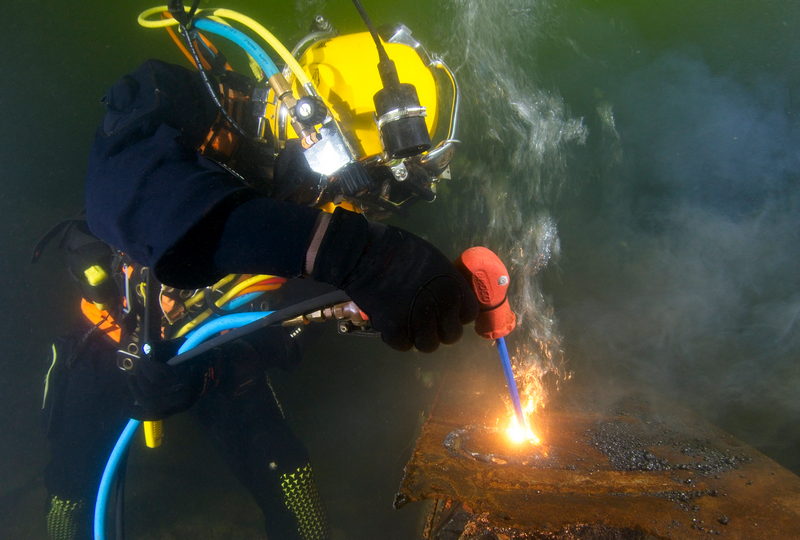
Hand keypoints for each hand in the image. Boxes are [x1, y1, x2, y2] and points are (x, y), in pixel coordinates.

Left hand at [127, 352, 228, 420]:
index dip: (146, 364)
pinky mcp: (172, 411)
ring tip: (132, 378)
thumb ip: (164, 348)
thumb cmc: (198, 357)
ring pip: (147, 402)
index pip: (157, 375)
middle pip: (150, 389)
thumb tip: (145, 349)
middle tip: (140, 365)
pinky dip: (136, 413)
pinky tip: (127, 408)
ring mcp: (176, 407)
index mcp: (187, 379)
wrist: (214, 373)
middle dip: (140, 375)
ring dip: (135, 389)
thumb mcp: (184, 347)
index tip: (145, 355)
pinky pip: (150, 415)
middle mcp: (181, 397)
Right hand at [310, 208, 478, 351]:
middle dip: (440, 331)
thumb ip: (445, 283)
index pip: (469, 315)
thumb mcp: (434, 261)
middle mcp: (441, 307)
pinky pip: (403, 345)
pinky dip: (397, 338)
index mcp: (453, 287)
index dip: (456, 315)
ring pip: (428, 346)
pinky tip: (391, 323)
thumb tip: (448, 299)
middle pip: (451, 335)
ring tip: (408, 325)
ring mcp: (418, 320)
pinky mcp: (395, 330)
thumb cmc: (400, 251)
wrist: (368, 254)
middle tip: (426, 323)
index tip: (446, 313)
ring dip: (419, 338)